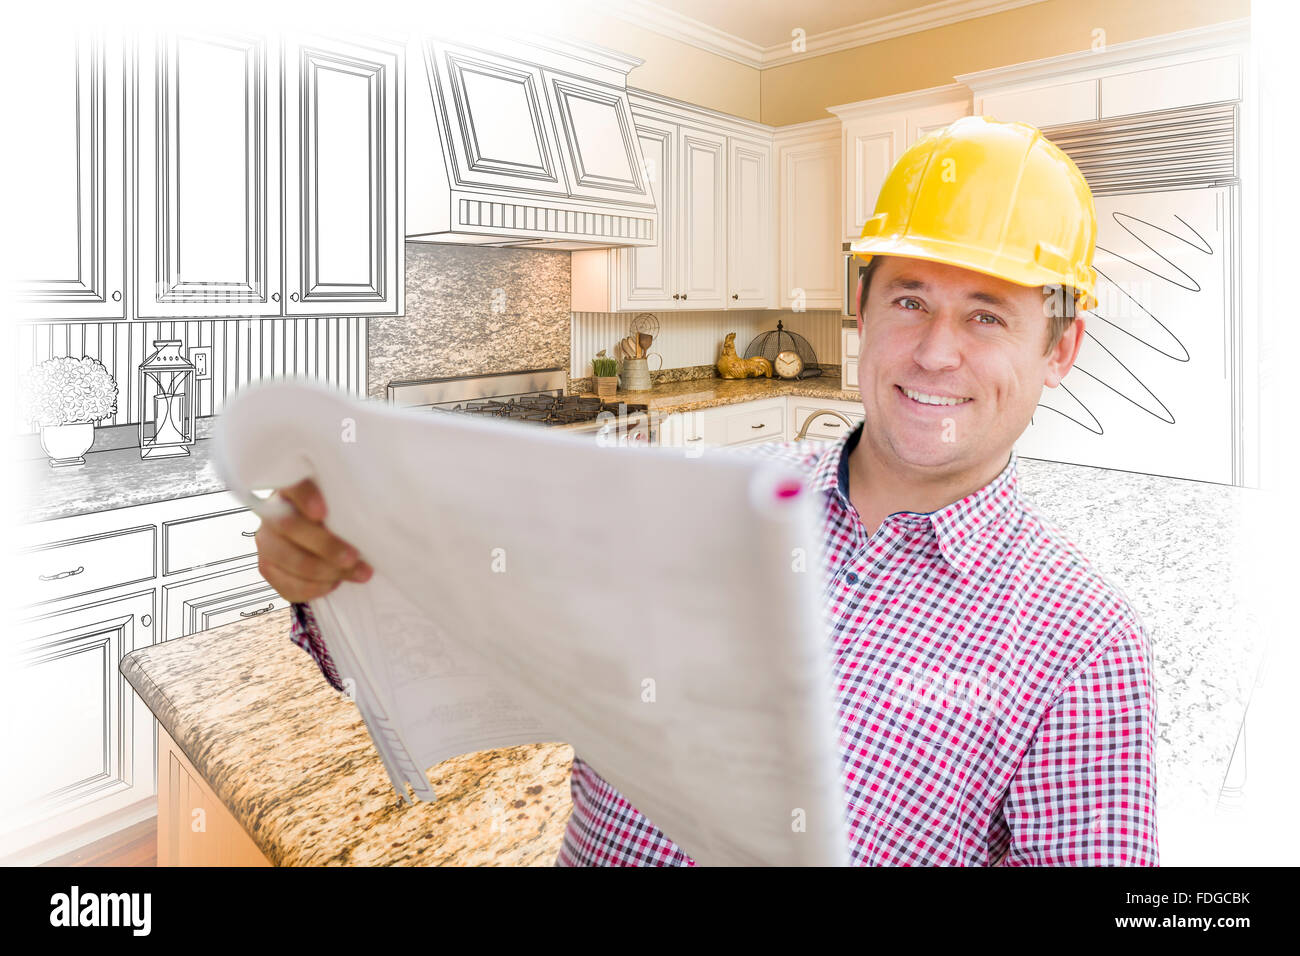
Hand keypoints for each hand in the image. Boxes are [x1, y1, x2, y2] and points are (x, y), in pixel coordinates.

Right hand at [254, 478, 372, 602]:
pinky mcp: (267, 568)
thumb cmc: (340, 519)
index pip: (292, 484)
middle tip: (354, 557)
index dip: (304, 497)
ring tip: (357, 573)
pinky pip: (289, 585)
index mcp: (293, 489)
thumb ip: (348, 507)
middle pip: (290, 527)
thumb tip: (374, 517)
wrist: (323, 545)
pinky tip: (336, 583)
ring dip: (327, 572)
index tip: (322, 513)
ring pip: (290, 560)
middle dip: (326, 546)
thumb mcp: (344, 507)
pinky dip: (317, 588)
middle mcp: (272, 513)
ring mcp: (266, 542)